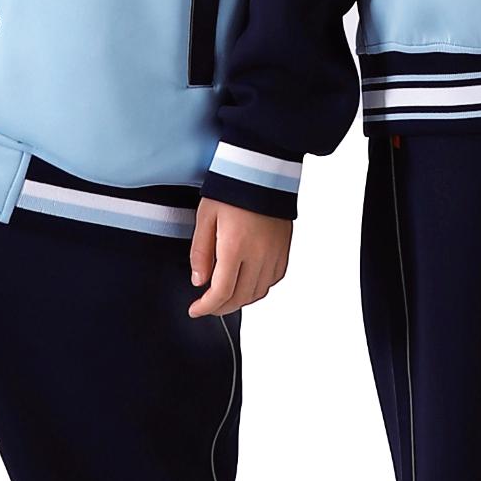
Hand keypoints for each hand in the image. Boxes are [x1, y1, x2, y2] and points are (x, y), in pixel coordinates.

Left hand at [186, 198, 291, 316]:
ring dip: (239, 300)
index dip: (206, 307)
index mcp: (236, 246)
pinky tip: (246, 283)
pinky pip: (273, 280)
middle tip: (206, 306)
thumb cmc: (231, 188)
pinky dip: (258, 288)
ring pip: (258, 293)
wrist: (262, 169)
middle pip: (240, 297)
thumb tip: (199, 281)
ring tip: (224, 297)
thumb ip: (200, 252)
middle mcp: (259, 254)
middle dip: (220, 307)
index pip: (222, 291)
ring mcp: (275, 253)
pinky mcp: (284, 249)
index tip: (195, 310)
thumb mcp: (205, 217)